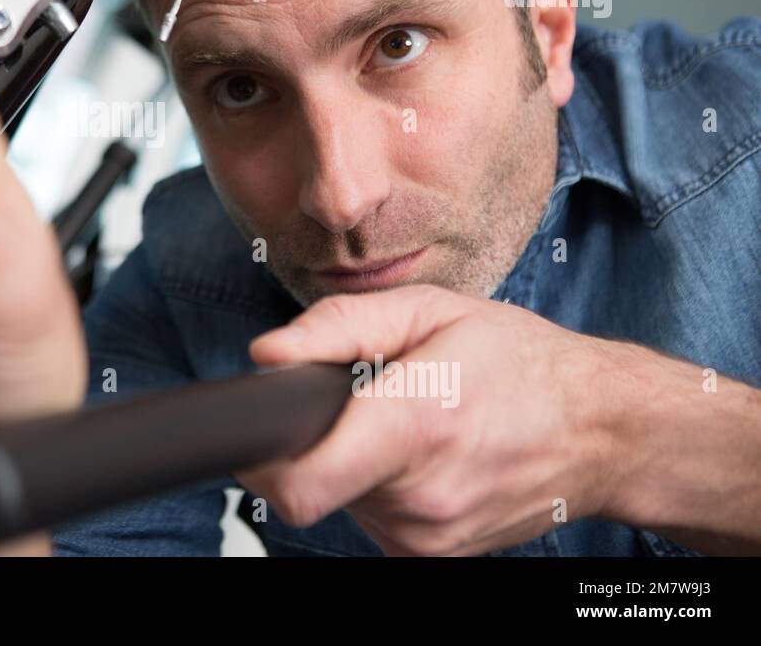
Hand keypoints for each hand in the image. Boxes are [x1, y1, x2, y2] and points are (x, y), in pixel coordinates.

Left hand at [237, 284, 631, 555]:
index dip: (262, 459)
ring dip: (356, 460)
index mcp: (412, 427)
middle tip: (374, 398)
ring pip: (344, 498)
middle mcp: (418, 497)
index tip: (266, 428)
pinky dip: (383, 485)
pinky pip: (374, 516)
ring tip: (412, 421)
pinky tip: (426, 453)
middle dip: (325, 435)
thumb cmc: (519, 360)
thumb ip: (338, 328)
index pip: (298, 486)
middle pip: (315, 478)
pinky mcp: (433, 554)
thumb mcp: (429, 311)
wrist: (604, 431)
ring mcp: (427, 537)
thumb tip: (267, 355)